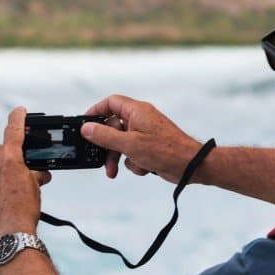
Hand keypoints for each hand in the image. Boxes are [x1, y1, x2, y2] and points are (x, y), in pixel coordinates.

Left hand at [0, 107, 51, 244]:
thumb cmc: (25, 210)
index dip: (18, 118)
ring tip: (14, 189)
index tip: (19, 110)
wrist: (9, 235)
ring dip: (1, 173)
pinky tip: (3, 200)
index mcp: (9, 158)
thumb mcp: (36, 188)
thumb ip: (36, 175)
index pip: (13, 130)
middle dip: (11, 156)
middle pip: (0, 151)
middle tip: (23, 168)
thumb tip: (41, 174)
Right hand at [82, 94, 204, 182]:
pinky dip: (135, 162)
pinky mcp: (150, 147)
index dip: (96, 111)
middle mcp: (141, 119)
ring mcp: (146, 133)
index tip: (85, 124)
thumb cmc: (165, 151)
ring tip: (114, 172)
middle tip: (100, 158)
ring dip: (118, 157)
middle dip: (106, 146)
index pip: (110, 103)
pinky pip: (133, 152)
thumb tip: (87, 128)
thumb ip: (105, 136)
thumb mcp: (129, 145)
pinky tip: (144, 167)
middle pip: (113, 127)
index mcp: (137, 111)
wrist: (190, 166)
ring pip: (122, 143)